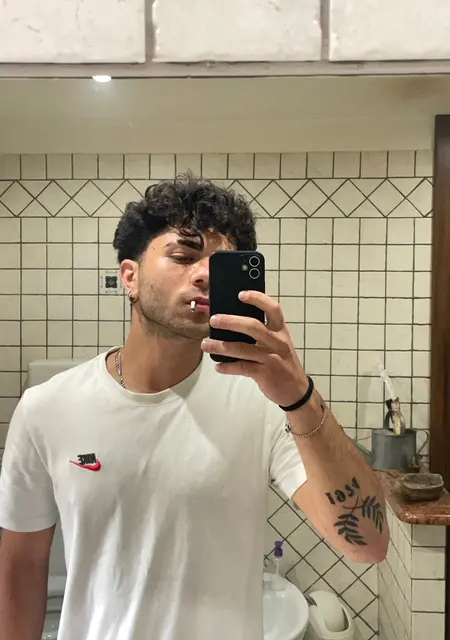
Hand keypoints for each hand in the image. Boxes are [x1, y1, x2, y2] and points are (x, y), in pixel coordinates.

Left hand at [201, 290, 308, 406]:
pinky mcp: (265, 374)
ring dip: (221, 346)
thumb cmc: (282, 363)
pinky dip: (228, 366)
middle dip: (231, 322)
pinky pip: (243, 367)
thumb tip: (232, 323)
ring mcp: (272, 358)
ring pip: (243, 348)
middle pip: (253, 326)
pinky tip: (218, 366)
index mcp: (280, 330)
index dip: (258, 299)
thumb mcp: (277, 344)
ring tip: (206, 344)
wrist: (296, 390)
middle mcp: (277, 342)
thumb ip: (262, 333)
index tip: (241, 294)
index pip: (273, 309)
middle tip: (214, 320)